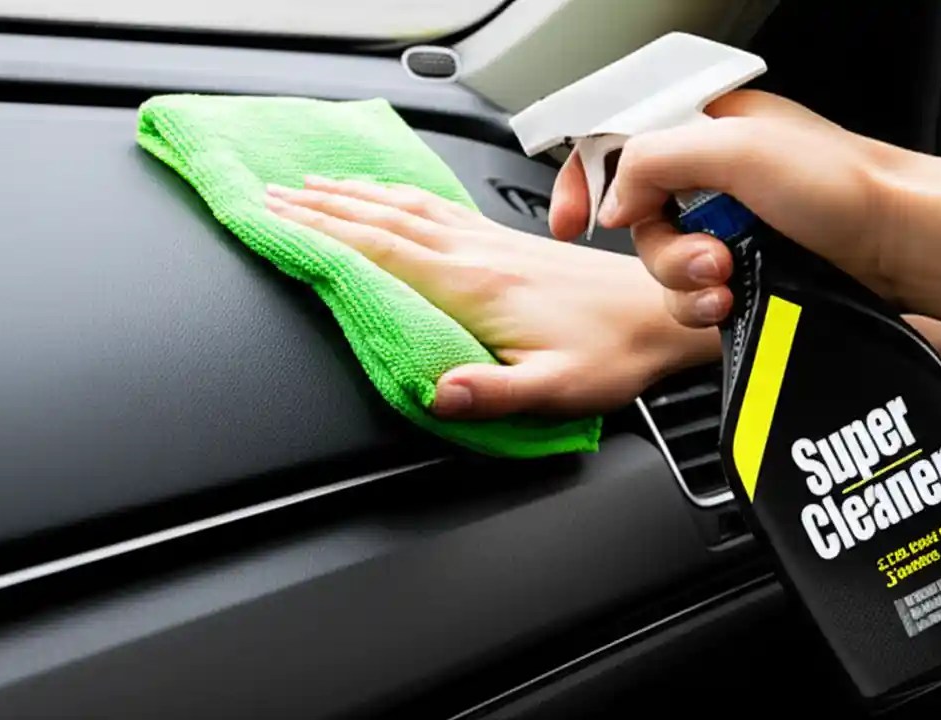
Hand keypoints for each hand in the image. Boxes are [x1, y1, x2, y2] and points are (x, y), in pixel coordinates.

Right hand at [264, 177, 717, 419]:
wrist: (666, 310)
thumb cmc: (612, 352)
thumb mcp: (553, 389)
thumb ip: (491, 392)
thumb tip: (433, 393)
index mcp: (475, 286)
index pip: (381, 250)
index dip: (324, 232)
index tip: (279, 216)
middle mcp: (477, 253)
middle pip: (384, 220)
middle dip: (323, 206)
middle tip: (274, 193)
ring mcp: (492, 242)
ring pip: (408, 207)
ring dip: (356, 194)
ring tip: (314, 184)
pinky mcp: (508, 242)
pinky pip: (439, 207)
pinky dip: (400, 196)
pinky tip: (392, 195)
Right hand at [549, 90, 901, 327]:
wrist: (904, 246)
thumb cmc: (845, 184)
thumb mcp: (736, 148)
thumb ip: (653, 160)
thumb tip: (613, 201)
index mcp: (702, 126)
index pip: (615, 144)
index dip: (582, 181)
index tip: (569, 220)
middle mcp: (708, 174)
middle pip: (634, 216)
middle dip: (659, 246)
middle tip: (703, 256)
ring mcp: (724, 225)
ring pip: (659, 262)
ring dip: (683, 280)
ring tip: (725, 280)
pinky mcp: (739, 269)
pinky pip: (689, 294)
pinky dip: (700, 304)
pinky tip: (730, 301)